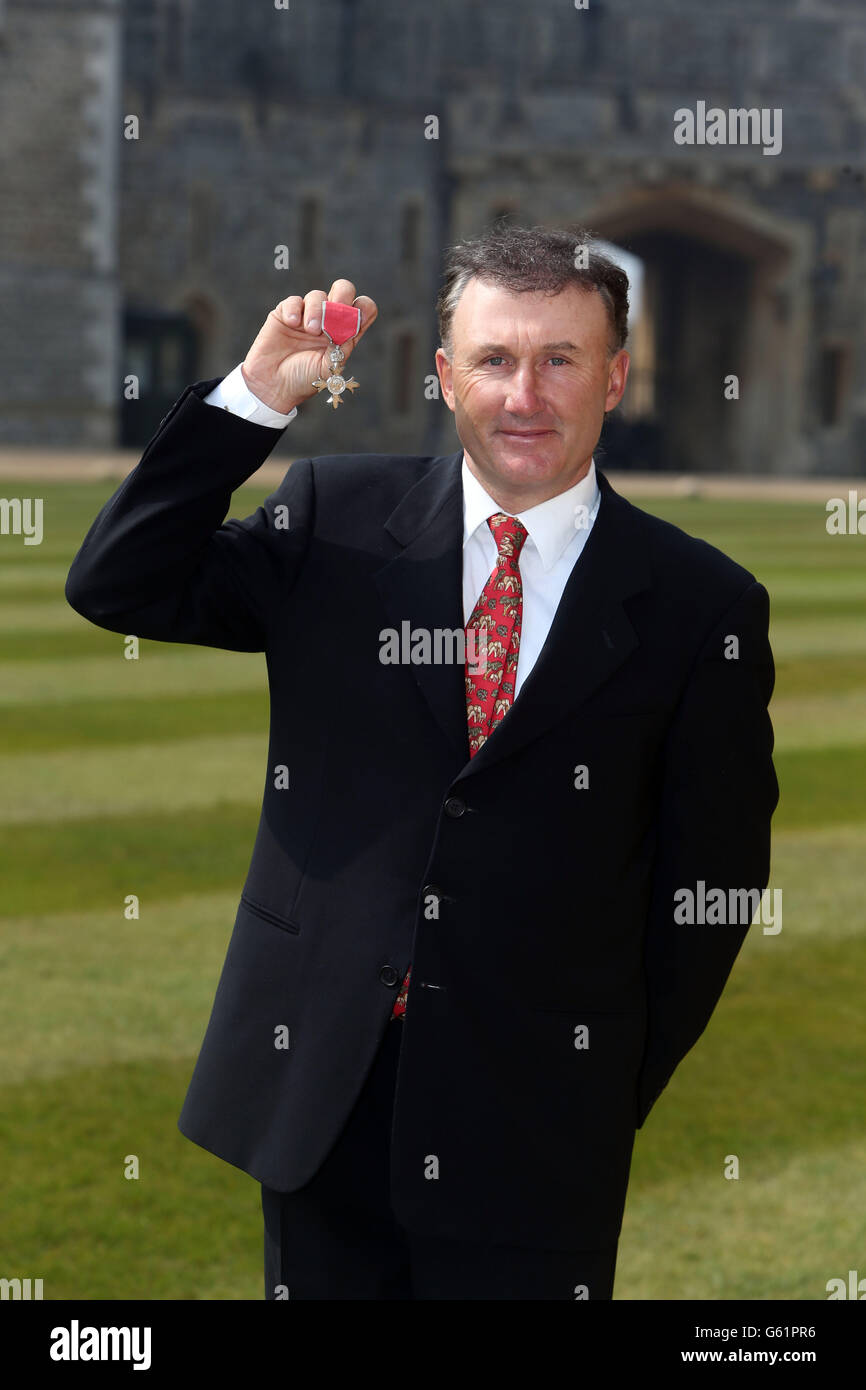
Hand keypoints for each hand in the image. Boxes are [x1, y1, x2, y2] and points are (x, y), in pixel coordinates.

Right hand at [240, 279, 377, 414]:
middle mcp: (328, 321)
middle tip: (338, 307)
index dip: (363, 309)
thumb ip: (342, 347)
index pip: (362, 309)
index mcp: (344, 333)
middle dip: (343, 295)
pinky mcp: (285, 314)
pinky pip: (294, 301)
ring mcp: (307, 315)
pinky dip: (295, 309)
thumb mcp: (329, 368)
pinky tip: (292, 323)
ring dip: (317, 310)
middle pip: (343, 290)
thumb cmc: (304, 380)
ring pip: (318, 295)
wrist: (274, 386)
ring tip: (311, 330)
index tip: (355, 321)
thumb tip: (352, 322)